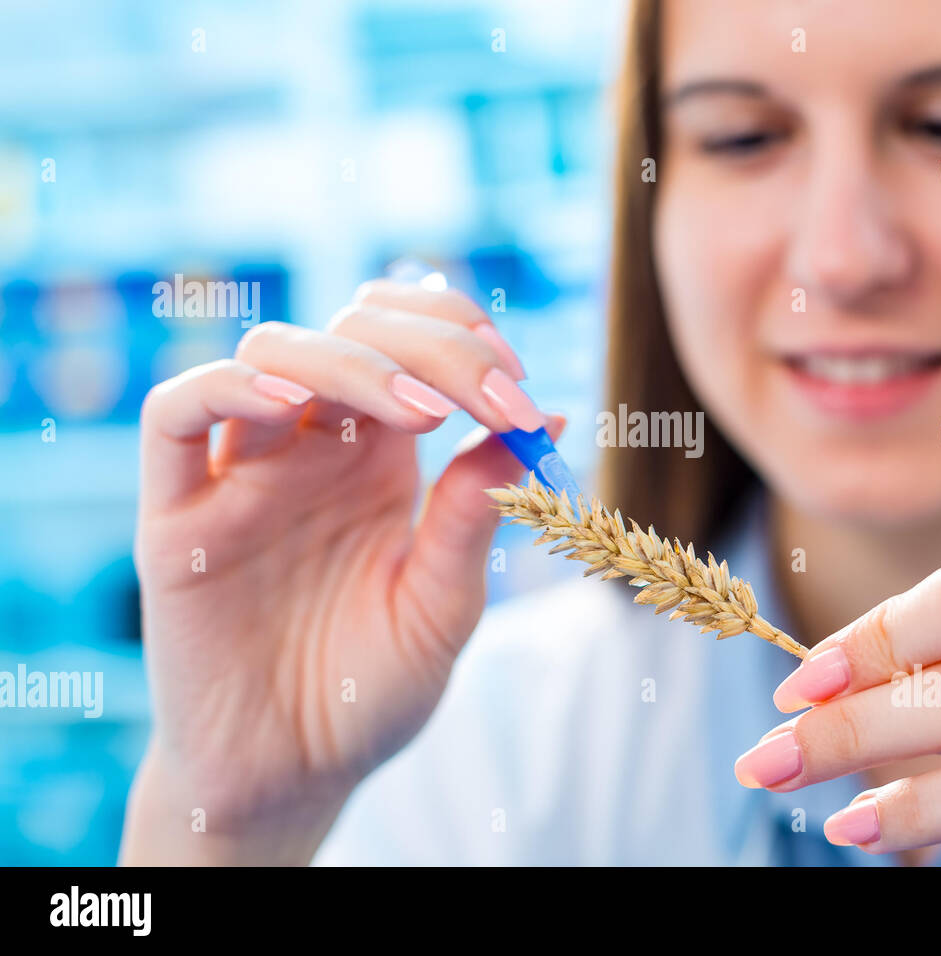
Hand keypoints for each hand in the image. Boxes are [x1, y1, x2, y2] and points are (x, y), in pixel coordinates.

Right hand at [122, 279, 555, 863]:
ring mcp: (240, 474)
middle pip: (352, 331)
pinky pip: (174, 416)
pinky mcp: (176, 516)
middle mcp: (309, 449)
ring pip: (273, 355)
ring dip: (352, 360)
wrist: (294, 775)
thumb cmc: (370, 690)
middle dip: (432, 344)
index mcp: (376, 458)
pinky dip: (224, 386)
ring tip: (421, 413)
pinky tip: (289, 404)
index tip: (518, 382)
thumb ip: (478, 509)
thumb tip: (554, 414)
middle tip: (493, 394)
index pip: (409, 345)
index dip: (461, 338)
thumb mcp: (443, 601)